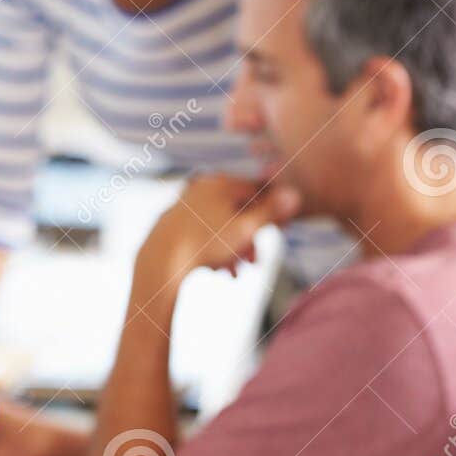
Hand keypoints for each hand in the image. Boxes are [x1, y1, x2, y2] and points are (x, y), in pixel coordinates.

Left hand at [142, 174, 300, 277]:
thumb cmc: (205, 244)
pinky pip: (203, 232)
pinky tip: (219, 270)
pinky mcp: (174, 221)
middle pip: (238, 210)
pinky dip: (214, 249)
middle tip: (255, 262)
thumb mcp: (245, 230)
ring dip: (233, 249)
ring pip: (221, 224)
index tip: (282, 230)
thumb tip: (296, 194)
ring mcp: (186, 203)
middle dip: (250, 238)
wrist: (160, 261)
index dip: (273, 210)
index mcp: (221, 183)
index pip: (257, 190)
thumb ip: (271, 212)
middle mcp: (202, 187)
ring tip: (236, 272)